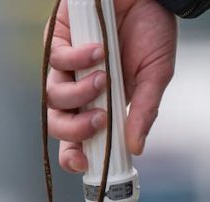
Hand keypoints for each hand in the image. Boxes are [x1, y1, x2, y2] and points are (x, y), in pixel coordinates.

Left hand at [46, 0, 176, 172]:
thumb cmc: (152, 29)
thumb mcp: (156, 76)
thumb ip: (144, 111)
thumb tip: (137, 147)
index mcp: (103, 102)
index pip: (80, 138)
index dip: (76, 154)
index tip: (85, 163)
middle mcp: (80, 87)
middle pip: (59, 123)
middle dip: (74, 130)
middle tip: (99, 121)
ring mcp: (67, 65)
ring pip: (53, 96)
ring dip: (79, 94)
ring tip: (104, 78)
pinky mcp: (58, 40)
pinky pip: (57, 61)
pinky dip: (78, 60)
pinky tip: (99, 50)